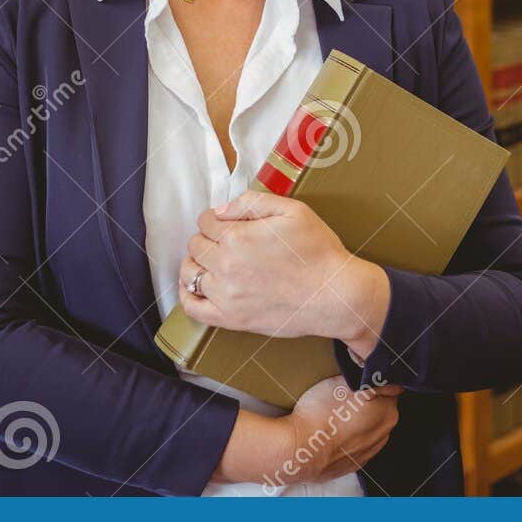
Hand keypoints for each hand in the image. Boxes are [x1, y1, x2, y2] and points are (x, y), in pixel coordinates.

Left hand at [177, 190, 390, 356]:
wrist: (334, 294)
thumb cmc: (318, 252)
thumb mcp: (293, 211)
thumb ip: (253, 202)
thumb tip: (222, 209)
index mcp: (238, 237)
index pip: (205, 221)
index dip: (214, 218)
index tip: (225, 222)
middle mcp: (226, 266)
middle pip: (195, 245)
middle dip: (206, 238)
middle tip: (222, 240)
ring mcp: (226, 295)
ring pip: (189, 273)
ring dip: (195, 262)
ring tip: (209, 260)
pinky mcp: (231, 319)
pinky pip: (193, 308)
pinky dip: (187, 295)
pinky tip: (195, 286)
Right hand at [211, 374, 402, 489]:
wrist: (297, 450)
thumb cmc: (319, 415)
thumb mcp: (346, 382)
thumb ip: (372, 377)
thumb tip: (385, 372)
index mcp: (389, 412)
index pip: (389, 388)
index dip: (371, 380)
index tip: (357, 378)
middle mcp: (383, 434)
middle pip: (379, 407)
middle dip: (365, 399)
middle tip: (341, 394)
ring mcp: (367, 452)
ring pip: (366, 426)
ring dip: (355, 419)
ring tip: (333, 413)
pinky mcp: (351, 464)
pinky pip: (352, 444)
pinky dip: (345, 437)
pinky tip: (330, 430)